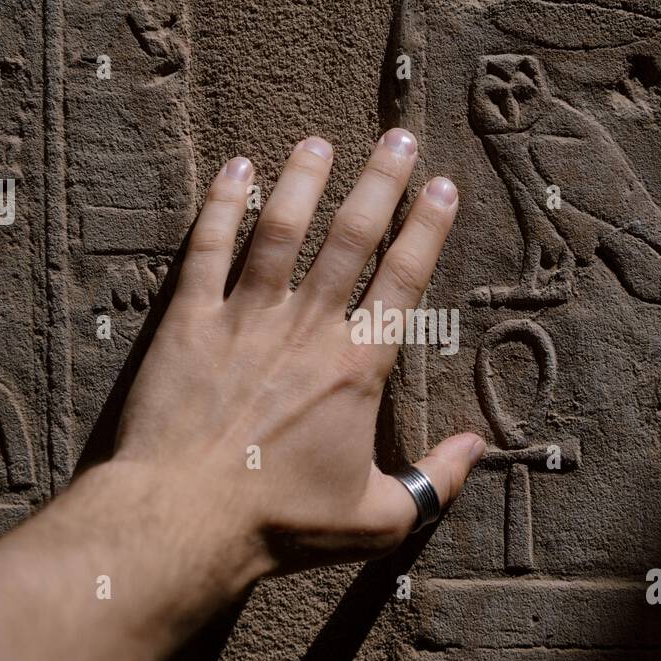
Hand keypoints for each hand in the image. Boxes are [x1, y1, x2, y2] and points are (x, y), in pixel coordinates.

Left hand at [110, 128, 483, 614]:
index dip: (427, 228)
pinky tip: (236, 170)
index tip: (442, 187)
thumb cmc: (280, 524)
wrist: (183, 520)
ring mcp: (245, 319)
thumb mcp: (375, 519)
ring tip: (319, 143)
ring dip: (303, 180)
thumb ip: (434, 482)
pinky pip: (207, 250)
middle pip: (351, 237)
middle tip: (398, 137)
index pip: (403, 279)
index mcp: (357, 367)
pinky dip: (222, 206)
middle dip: (380, 182)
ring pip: (280, 230)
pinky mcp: (189, 323)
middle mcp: (307, 328)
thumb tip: (477, 450)